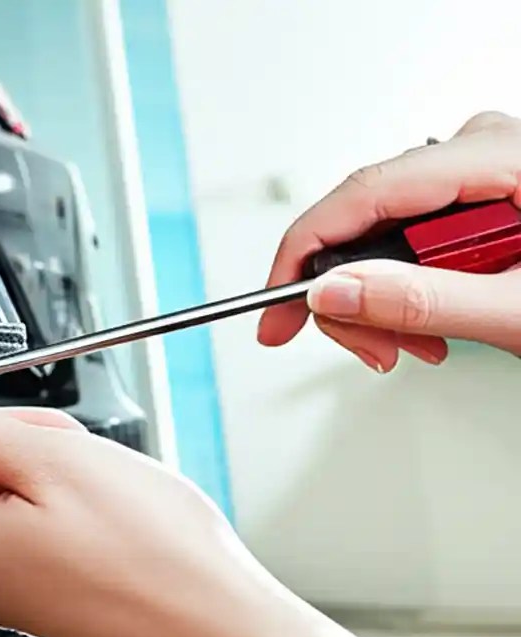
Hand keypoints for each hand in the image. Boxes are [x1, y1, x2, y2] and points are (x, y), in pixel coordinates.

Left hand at [0, 368, 476, 636]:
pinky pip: (45, 535)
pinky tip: (116, 527)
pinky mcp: (48, 602)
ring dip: (62, 484)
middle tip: (85, 472)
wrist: (216, 625)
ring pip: (19, 502)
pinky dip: (78, 519)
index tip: (43, 446)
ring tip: (109, 501)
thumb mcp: (48, 457)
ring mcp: (12, 595)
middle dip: (32, 457)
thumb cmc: (145, 551)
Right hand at [258, 111, 520, 369]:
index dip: (302, 256)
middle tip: (373, 351)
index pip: (363, 194)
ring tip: (422, 344)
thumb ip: (422, 301)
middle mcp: (486, 151)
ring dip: (388, 299)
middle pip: (370, 217)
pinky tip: (437, 320)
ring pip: (389, 232)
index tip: (274, 311)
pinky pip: (417, 236)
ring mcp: (486, 170)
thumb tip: (333, 294)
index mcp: (502, 157)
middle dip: (356, 295)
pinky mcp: (485, 195)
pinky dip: (415, 286)